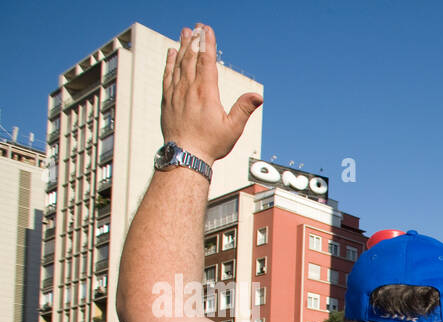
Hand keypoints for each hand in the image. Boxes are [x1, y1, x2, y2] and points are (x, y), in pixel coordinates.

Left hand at [162, 24, 262, 165]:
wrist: (185, 156)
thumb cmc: (210, 144)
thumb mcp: (232, 128)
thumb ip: (243, 109)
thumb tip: (257, 95)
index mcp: (206, 93)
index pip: (206, 61)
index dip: (207, 44)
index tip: (207, 30)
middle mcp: (189, 89)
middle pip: (191, 58)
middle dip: (194, 40)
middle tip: (196, 26)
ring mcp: (176, 93)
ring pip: (179, 64)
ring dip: (182, 47)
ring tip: (185, 32)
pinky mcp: (167, 100)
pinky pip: (168, 75)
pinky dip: (170, 62)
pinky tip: (171, 53)